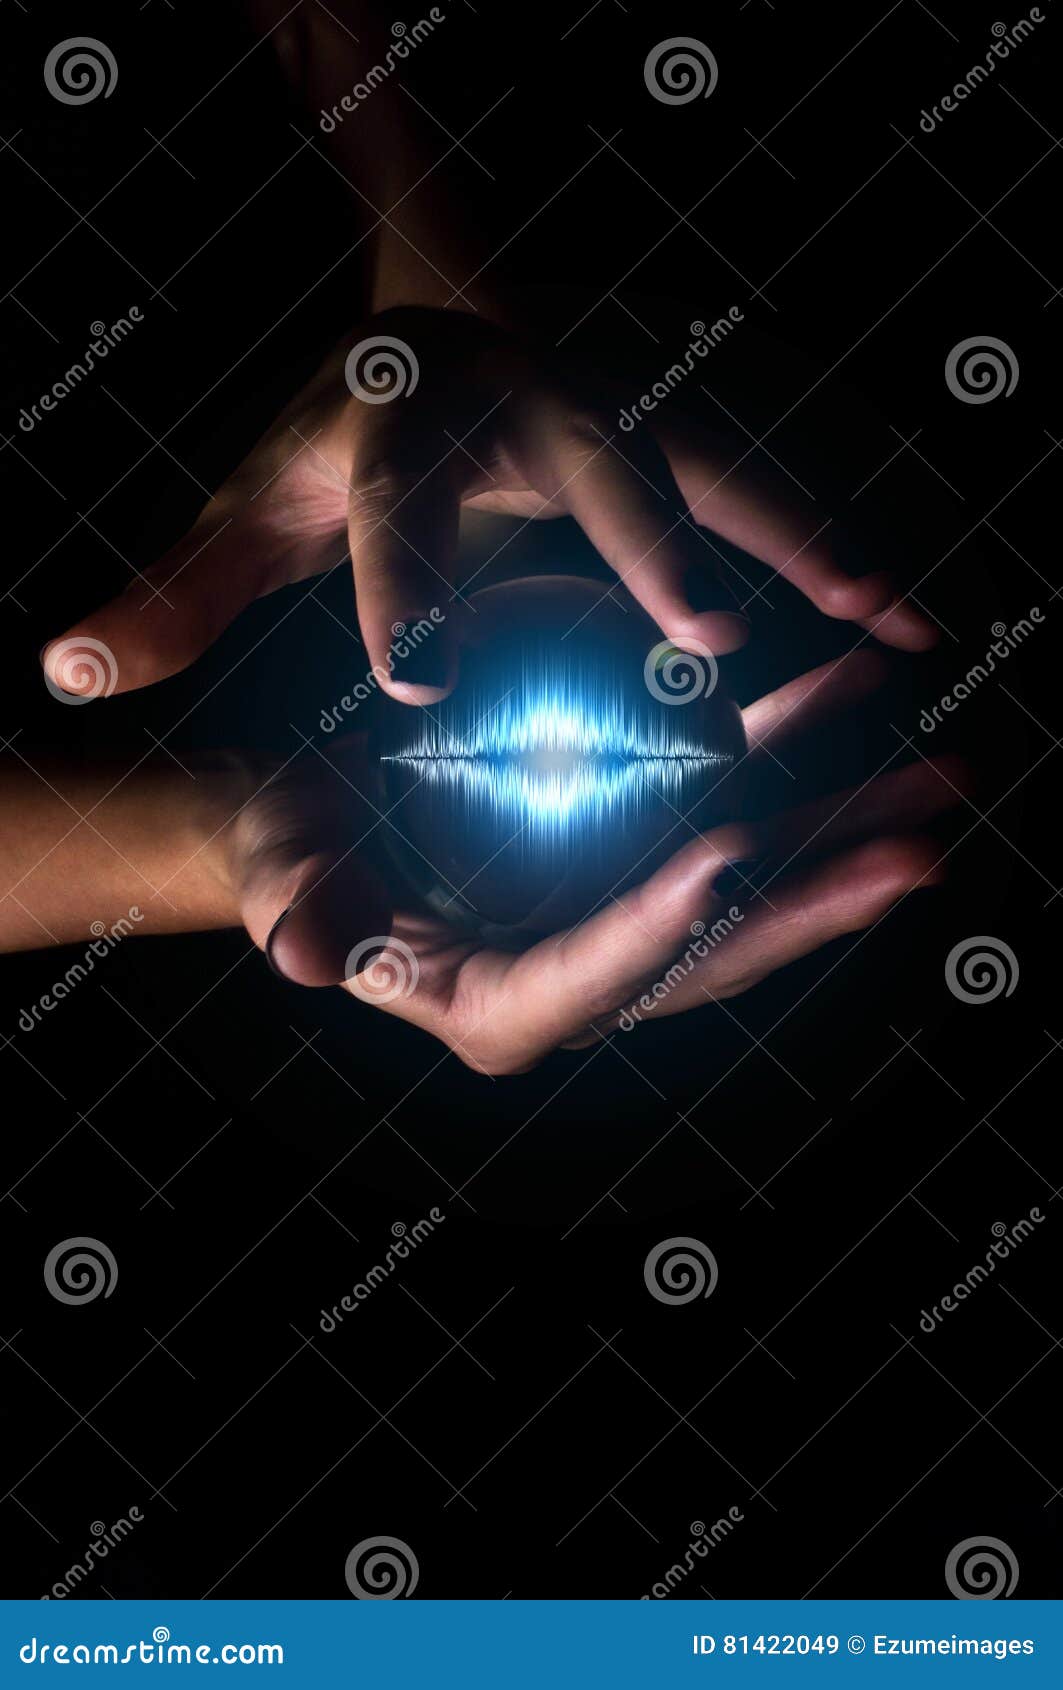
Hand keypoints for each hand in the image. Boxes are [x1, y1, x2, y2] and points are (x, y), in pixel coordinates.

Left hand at [42, 308, 936, 706]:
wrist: (430, 345)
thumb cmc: (335, 447)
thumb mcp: (250, 513)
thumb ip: (176, 595)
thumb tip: (66, 668)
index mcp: (405, 422)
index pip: (395, 508)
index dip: (404, 589)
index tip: (412, 688)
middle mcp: (529, 401)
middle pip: (596, 462)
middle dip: (653, 540)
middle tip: (702, 629)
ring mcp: (618, 405)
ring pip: (721, 463)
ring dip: (803, 540)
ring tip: (876, 621)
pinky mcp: (676, 433)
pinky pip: (770, 489)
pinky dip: (839, 551)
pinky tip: (904, 622)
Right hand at [218, 652, 962, 1075]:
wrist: (331, 819)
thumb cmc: (299, 855)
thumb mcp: (289, 879)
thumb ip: (308, 914)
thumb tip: (311, 957)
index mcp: (506, 1002)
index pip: (593, 972)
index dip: (657, 923)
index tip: (727, 854)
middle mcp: (592, 966)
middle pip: (711, 945)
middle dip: (812, 901)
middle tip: (913, 855)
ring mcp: (630, 904)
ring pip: (750, 874)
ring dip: (845, 828)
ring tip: (942, 780)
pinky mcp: (644, 839)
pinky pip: (730, 789)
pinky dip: (796, 742)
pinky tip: (861, 688)